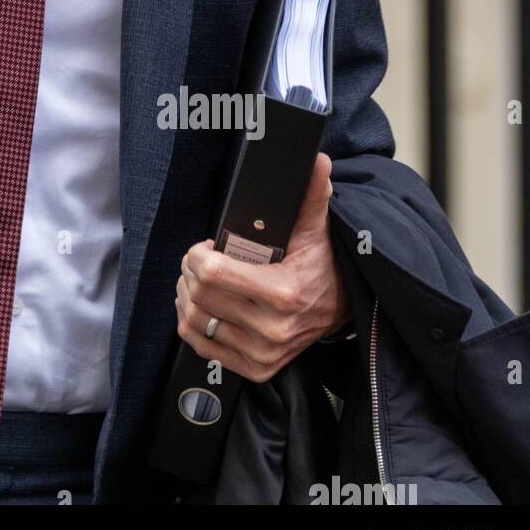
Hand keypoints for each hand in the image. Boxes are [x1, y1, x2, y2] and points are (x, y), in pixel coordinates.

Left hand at [174, 151, 351, 383]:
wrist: (342, 308)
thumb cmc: (321, 264)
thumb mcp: (316, 229)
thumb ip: (312, 195)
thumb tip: (318, 160)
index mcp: (284, 293)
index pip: (212, 273)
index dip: (199, 254)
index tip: (208, 246)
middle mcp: (272, 330)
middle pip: (198, 294)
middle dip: (190, 270)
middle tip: (202, 259)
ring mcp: (262, 353)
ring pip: (193, 319)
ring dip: (187, 294)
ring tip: (201, 280)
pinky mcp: (255, 368)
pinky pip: (199, 344)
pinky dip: (191, 320)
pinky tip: (204, 304)